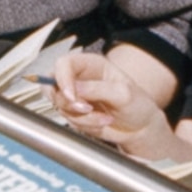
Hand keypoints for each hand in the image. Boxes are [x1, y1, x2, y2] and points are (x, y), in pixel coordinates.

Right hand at [52, 49, 170, 154]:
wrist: (140, 128)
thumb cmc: (137, 105)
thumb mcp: (123, 94)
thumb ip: (98, 89)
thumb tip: (75, 89)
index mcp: (91, 64)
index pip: (64, 64)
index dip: (62, 79)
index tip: (71, 96)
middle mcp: (79, 78)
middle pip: (52, 84)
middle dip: (67, 102)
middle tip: (86, 109)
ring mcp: (75, 96)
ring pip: (60, 106)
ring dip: (82, 117)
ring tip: (105, 117)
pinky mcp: (74, 113)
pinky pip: (68, 120)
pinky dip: (85, 125)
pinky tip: (102, 122)